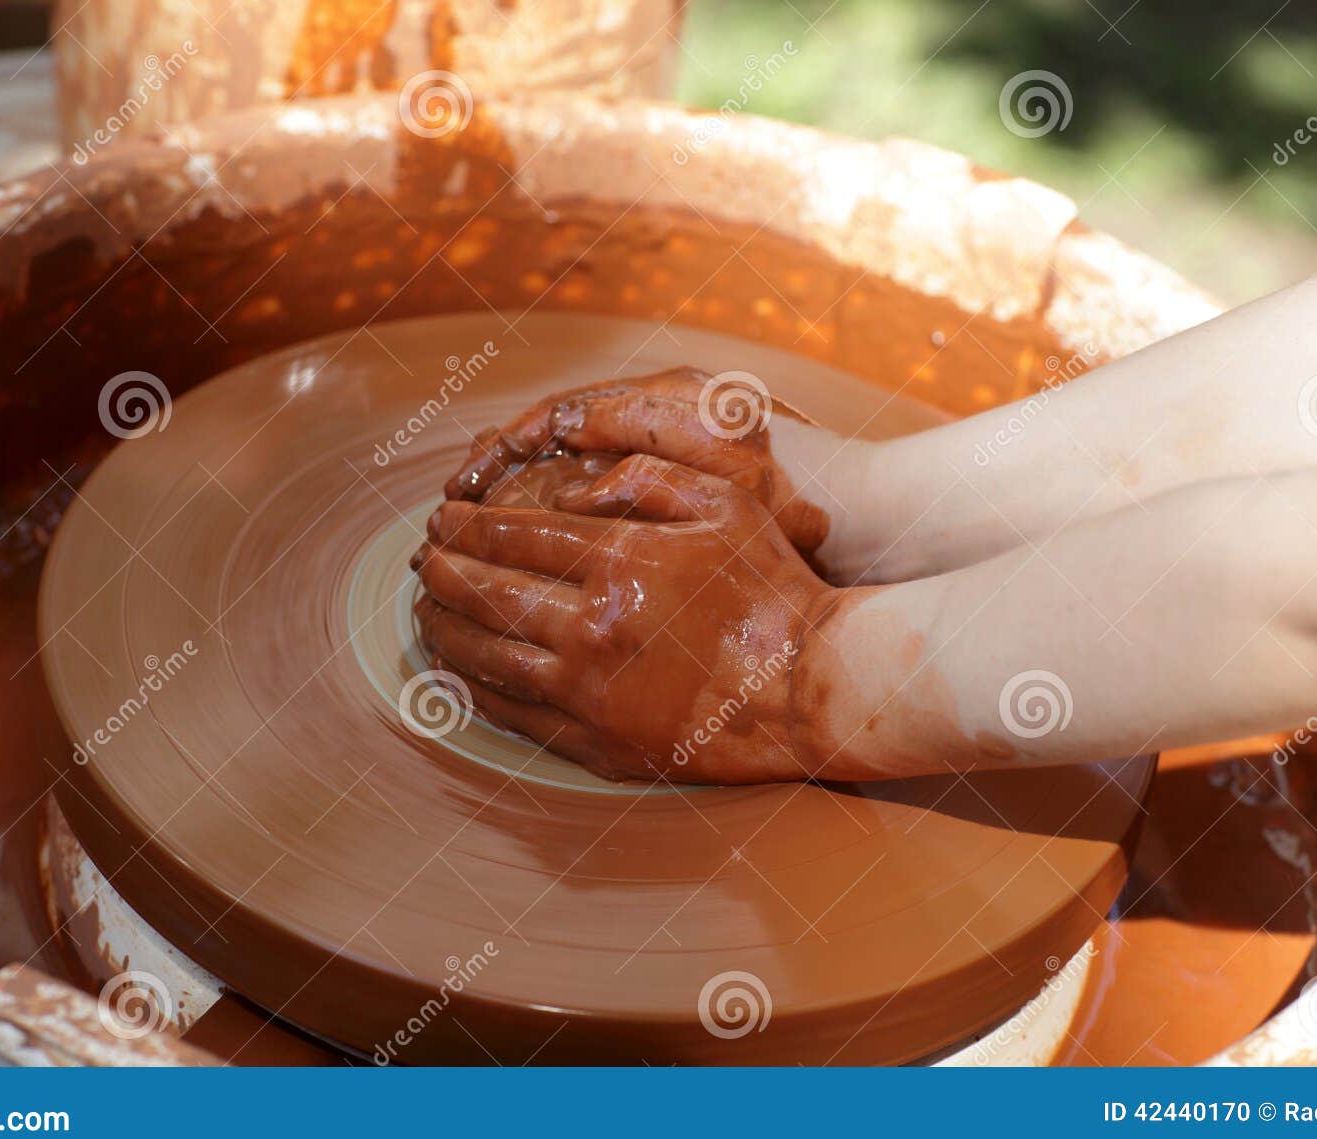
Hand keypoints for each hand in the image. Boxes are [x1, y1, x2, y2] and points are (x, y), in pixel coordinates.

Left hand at [415, 455, 836, 783]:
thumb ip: (647, 474)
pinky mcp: (597, 741)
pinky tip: (454, 670)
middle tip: (421, 556)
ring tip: (422, 607)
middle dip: (442, 570)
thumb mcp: (724, 500)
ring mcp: (590, 692)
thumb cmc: (770, 586)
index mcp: (621, 561)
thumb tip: (570, 486)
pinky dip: (471, 687)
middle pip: (488, 593)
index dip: (468, 526)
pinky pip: (513, 713)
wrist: (808, 685)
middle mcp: (594, 627)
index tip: (442, 518)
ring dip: (443, 627)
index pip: (514, 537)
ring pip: (487, 656)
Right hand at [445, 366, 835, 557]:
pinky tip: (532, 558)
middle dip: (495, 476)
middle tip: (448, 520)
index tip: (462, 490)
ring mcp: (666, 455)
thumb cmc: (799, 493)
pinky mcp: (678, 491)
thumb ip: (643, 445)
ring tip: (472, 539)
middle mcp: (659, 418)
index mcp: (664, 401)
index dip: (502, 451)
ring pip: (567, 470)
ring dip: (516, 500)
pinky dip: (557, 522)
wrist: (867, 520)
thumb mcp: (717, 464)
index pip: (559, 415)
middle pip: (553, 438)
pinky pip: (597, 499)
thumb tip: (564, 462)